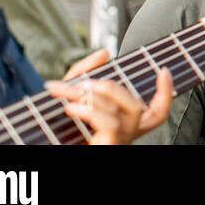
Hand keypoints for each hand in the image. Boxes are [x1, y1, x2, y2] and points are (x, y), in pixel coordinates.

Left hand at [45, 48, 172, 144]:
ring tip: (69, 93)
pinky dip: (91, 111)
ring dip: (95, 95)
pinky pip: (111, 124)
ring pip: (121, 111)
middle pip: (137, 107)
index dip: (166, 93)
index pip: (156, 113)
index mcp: (120, 126)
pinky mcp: (108, 146)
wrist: (38, 152)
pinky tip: (70, 108)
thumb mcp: (69, 97)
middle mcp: (124, 136)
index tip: (163, 71)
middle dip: (111, 87)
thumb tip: (104, 53)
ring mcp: (118, 142)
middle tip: (84, 83)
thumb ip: (83, 74)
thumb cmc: (55, 132)